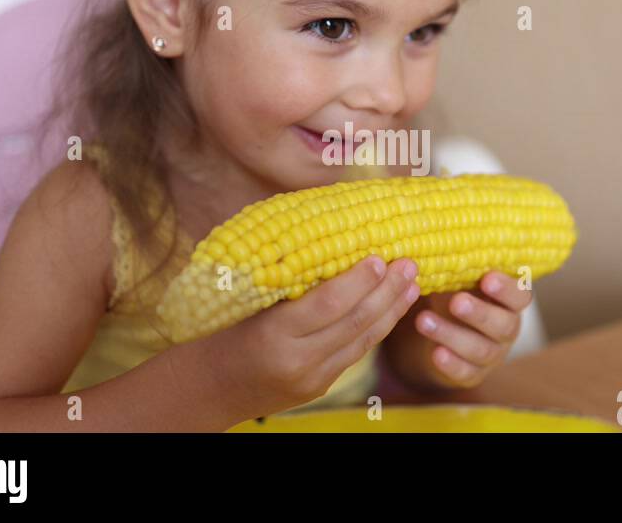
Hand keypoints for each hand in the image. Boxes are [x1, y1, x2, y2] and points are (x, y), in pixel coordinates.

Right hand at [193, 255, 420, 420]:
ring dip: (392, 310)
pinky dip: (377, 327)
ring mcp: (311, 378)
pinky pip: (354, 352)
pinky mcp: (319, 386)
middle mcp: (296, 360)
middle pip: (354, 322)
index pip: (327, 304)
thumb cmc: (220, 329)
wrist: (208, 387)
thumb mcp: (244, 300)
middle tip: (409, 263)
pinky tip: (392, 307)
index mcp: (272, 333)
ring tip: (412, 283)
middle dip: (387, 292)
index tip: (378, 257)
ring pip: (362, 340)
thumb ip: (284, 277)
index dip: (358, 280)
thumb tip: (325, 233)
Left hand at [412, 271, 531, 388]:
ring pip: (481, 349)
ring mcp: (493, 353)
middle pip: (503, 325)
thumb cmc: (453, 291)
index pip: (520, 295)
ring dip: (452, 335)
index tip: (487, 278)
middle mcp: (507, 326)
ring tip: (422, 321)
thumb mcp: (457, 276)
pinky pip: (467, 373)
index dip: (506, 288)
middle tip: (456, 302)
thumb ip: (455, 259)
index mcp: (508, 299)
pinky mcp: (473, 373)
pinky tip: (435, 353)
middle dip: (479, 314)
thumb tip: (431, 226)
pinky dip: (452, 364)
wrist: (440, 330)